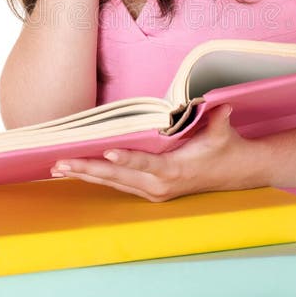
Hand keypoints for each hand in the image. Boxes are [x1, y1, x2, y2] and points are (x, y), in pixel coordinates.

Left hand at [50, 105, 268, 201]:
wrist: (237, 173)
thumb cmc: (227, 149)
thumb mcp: (224, 133)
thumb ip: (219, 119)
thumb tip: (221, 104)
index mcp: (175, 170)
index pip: (145, 164)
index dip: (125, 159)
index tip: (105, 153)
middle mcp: (160, 186)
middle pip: (118, 177)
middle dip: (87, 170)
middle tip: (60, 163)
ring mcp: (154, 192)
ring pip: (113, 183)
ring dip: (85, 175)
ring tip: (58, 168)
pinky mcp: (151, 192)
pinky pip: (119, 185)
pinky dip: (98, 178)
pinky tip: (78, 172)